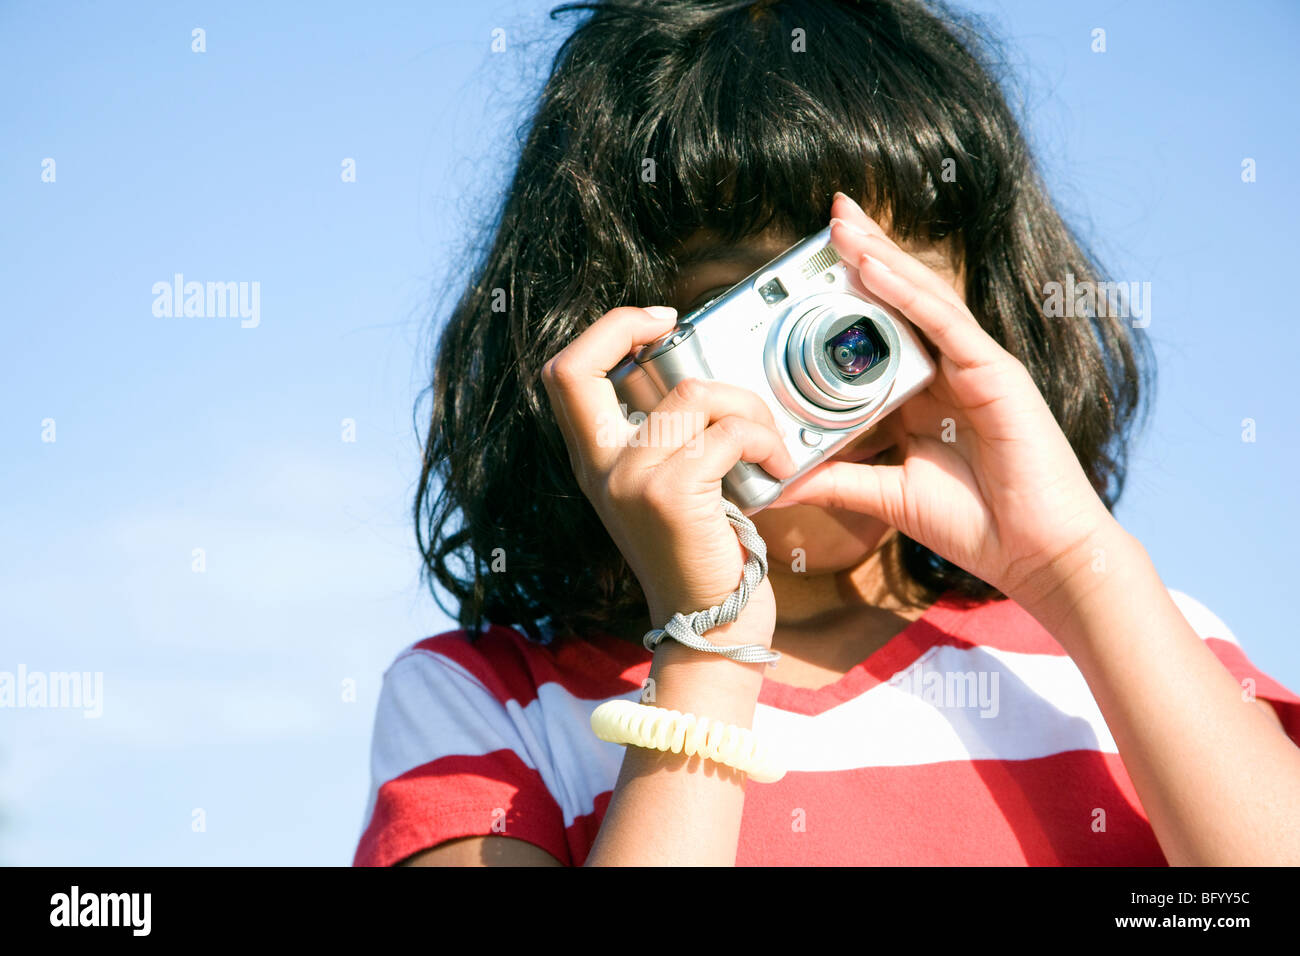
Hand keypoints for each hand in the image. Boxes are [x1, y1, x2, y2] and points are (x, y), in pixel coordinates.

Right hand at [542, 306, 796, 634]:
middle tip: (676, 324)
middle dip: (626, 323)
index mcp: (595, 462)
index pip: (564, 375)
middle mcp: (600, 468)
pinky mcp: (671, 494)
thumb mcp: (663, 493)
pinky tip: (778, 468)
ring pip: (691, 393)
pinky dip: (764, 442)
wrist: (710, 629)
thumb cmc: (701, 557)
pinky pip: (728, 434)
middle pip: (578, 366)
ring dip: (746, 407)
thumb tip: (699, 377)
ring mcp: (631, 479)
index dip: (604, 332)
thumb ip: (662, 440)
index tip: (656, 324)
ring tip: (768, 442)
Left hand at [780, 193, 1117, 607]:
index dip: (853, 292)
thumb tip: (776, 480)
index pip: (884, 329)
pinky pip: (945, 323)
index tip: (814, 264)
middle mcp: (950, 371)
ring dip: (881, 257)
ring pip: (922, 299)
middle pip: (903, 300)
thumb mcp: (885, 494)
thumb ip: (834, 479)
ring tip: (844, 225)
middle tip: (831, 214)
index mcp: (925, 393)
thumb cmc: (975, 524)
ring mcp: (975, 367)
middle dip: (867, 253)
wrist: (1035, 555)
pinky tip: (874, 267)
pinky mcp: (995, 373)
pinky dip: (907, 294)